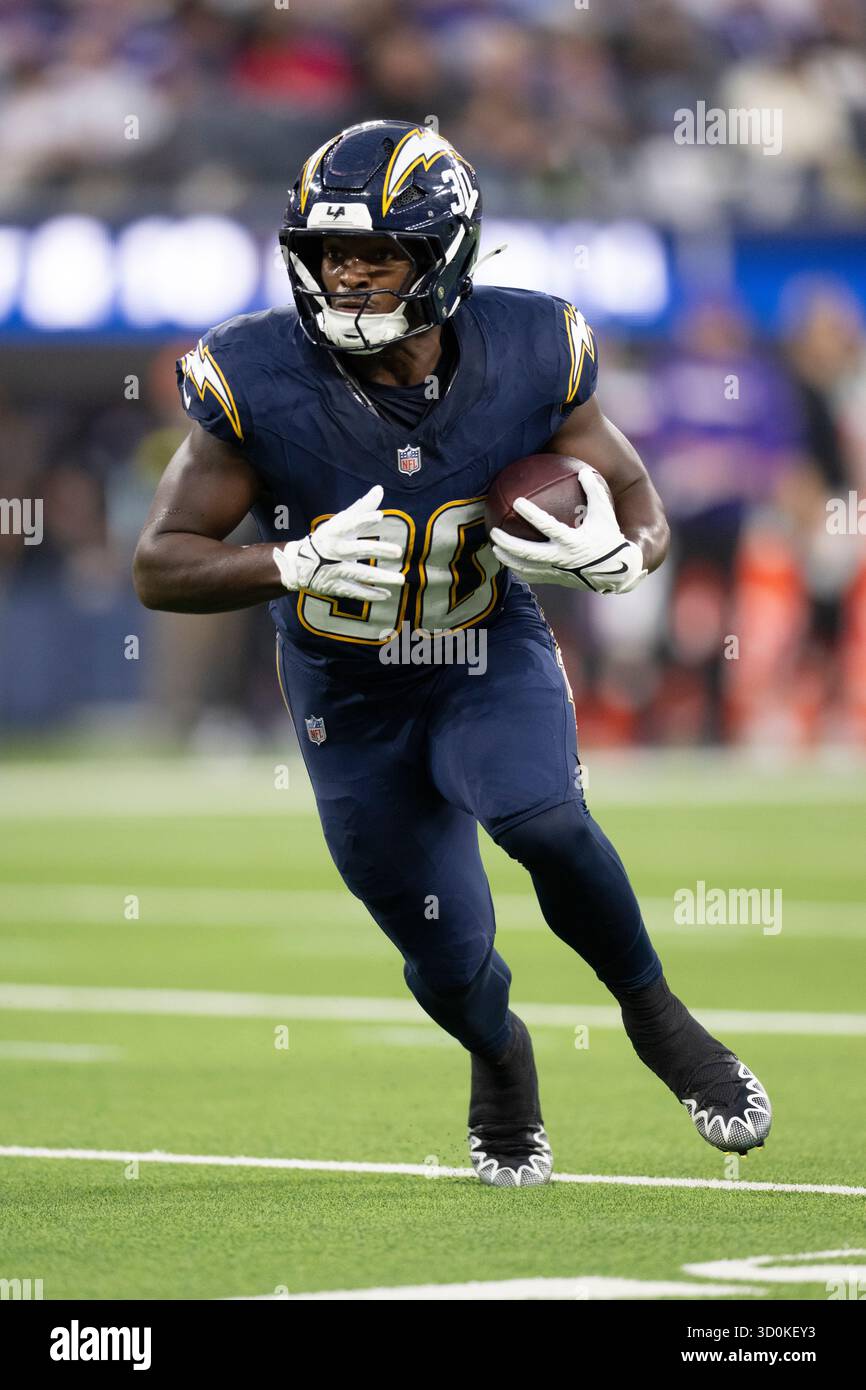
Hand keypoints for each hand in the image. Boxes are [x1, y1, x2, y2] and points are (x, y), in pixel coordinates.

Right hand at [273, 485, 405, 601]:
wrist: (299, 565)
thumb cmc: (327, 538)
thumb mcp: (340, 521)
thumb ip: (362, 508)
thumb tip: (380, 489)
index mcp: (335, 532)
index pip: (349, 524)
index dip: (363, 520)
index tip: (378, 515)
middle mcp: (336, 551)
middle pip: (357, 549)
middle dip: (378, 550)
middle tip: (398, 552)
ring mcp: (336, 570)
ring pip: (360, 574)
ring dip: (380, 577)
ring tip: (401, 579)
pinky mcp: (336, 586)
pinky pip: (355, 592)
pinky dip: (371, 594)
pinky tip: (387, 594)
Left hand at [489, 466, 647, 593]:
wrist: (616, 571)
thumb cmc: (609, 537)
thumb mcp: (605, 513)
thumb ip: (594, 490)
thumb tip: (583, 470)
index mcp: (573, 541)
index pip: (546, 526)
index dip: (531, 514)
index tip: (517, 501)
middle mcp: (562, 558)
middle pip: (528, 552)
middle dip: (508, 543)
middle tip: (494, 532)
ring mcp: (557, 571)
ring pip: (526, 567)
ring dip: (508, 559)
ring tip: (495, 549)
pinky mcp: (556, 579)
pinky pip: (533, 576)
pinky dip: (519, 569)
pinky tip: (509, 562)